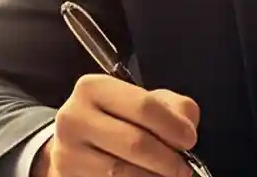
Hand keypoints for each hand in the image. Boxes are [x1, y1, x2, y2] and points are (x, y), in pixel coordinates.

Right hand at [32, 74, 200, 176]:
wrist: (76, 144)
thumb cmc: (116, 119)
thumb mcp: (142, 101)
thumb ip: (171, 106)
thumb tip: (185, 128)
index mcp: (92, 88)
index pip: (143, 106)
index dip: (173, 126)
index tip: (189, 139)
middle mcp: (74, 118)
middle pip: (135, 143)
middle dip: (168, 159)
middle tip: (183, 167)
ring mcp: (67, 153)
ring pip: (123, 172)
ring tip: (167, 175)